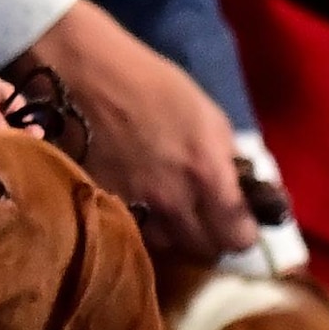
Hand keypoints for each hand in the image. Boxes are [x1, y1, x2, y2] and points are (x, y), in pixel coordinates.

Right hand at [27, 0, 251, 257]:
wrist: (84, 78)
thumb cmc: (152, 85)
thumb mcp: (208, 115)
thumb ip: (228, 159)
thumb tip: (244, 190)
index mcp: (207, 175)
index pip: (239, 237)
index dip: (243, 232)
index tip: (240, 221)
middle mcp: (174, 204)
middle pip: (205, 251)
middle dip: (212, 237)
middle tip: (207, 216)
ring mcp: (136, 213)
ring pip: (170, 248)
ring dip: (177, 235)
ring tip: (172, 210)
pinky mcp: (105, 212)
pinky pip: (136, 236)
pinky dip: (145, 228)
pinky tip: (143, 206)